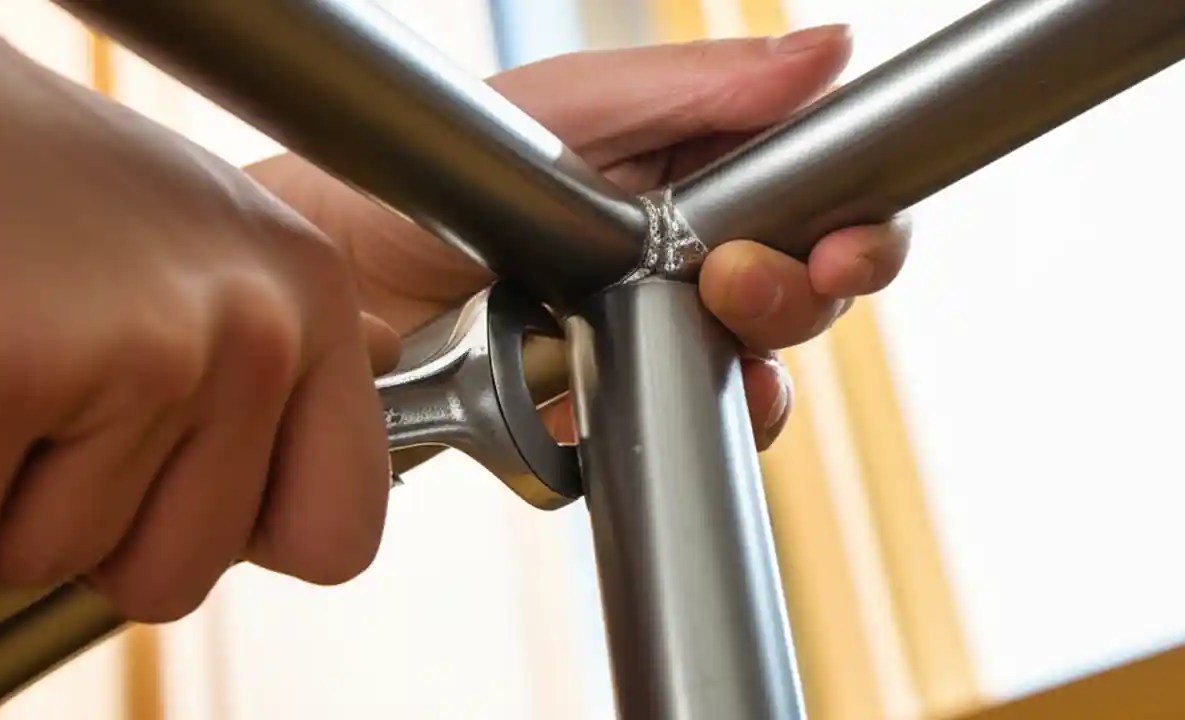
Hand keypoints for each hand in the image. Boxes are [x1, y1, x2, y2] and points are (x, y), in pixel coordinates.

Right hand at [0, 13, 395, 620]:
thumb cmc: (44, 177)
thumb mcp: (202, 236)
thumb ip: (276, 334)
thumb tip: (384, 355)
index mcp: (310, 298)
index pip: (339, 536)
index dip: (234, 540)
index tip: (172, 489)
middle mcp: (256, 329)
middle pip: (179, 576)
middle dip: (87, 524)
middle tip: (43, 394)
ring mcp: (148, 351)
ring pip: (60, 559)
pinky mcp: (13, 367)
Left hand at [248, 25, 909, 448]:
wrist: (334, 274)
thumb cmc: (431, 176)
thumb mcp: (566, 111)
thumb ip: (696, 88)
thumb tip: (829, 54)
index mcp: (689, 169)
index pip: (813, 196)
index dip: (850, 222)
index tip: (844, 243)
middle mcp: (681, 250)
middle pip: (804, 285)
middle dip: (802, 293)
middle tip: (740, 284)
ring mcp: (648, 328)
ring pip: (757, 362)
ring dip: (756, 364)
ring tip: (703, 333)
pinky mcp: (610, 398)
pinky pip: (683, 422)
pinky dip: (691, 420)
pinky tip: (671, 401)